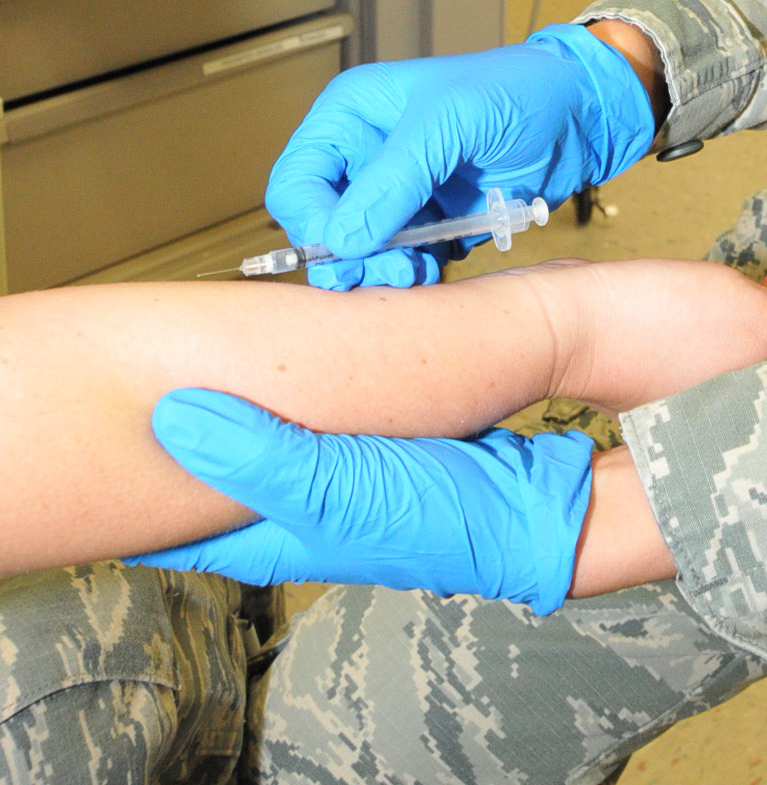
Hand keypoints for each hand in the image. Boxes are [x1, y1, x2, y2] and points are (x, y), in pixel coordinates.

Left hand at [130, 391, 592, 606]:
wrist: (540, 502)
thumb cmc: (441, 507)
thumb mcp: (339, 485)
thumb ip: (255, 454)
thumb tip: (172, 418)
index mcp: (280, 533)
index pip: (187, 516)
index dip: (150, 473)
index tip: (119, 422)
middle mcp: (304, 507)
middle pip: (226, 466)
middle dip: (196, 420)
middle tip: (164, 368)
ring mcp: (343, 474)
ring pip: (274, 429)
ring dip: (251, 390)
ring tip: (221, 345)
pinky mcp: (378, 440)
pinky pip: (323, 406)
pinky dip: (306, 376)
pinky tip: (303, 340)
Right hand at [266, 23, 655, 287]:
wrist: (580, 116)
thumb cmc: (518, 92)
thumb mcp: (450, 123)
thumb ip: (394, 179)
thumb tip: (340, 240)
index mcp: (350, 115)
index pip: (297, 181)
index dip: (312, 223)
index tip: (346, 252)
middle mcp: (363, 156)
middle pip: (320, 228)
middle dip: (348, 259)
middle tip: (392, 274)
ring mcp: (395, 195)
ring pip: (357, 256)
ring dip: (380, 275)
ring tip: (417, 276)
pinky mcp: (426, 225)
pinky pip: (397, 264)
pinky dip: (410, 277)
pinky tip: (433, 274)